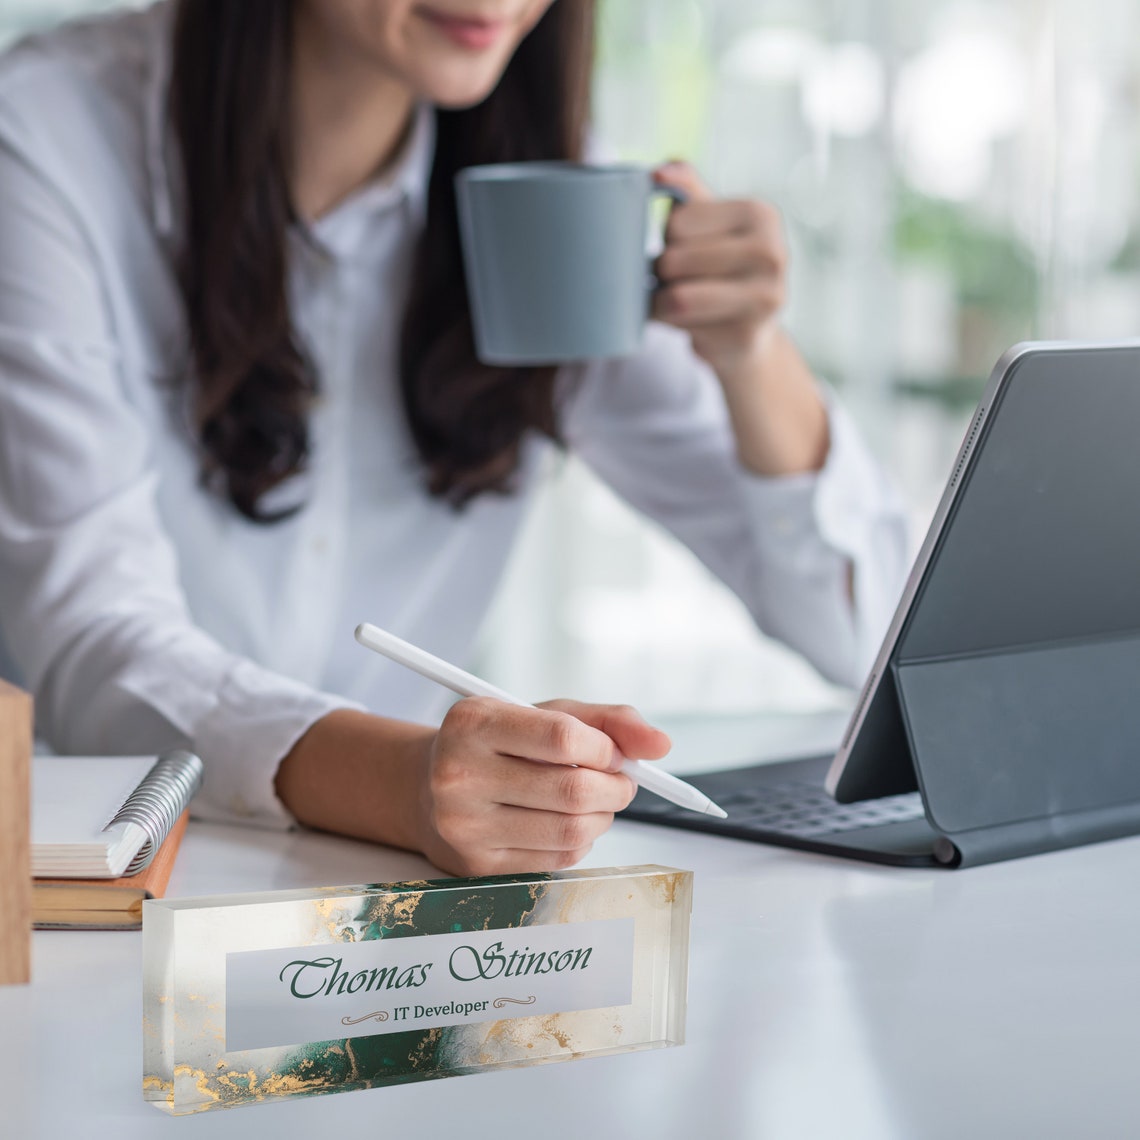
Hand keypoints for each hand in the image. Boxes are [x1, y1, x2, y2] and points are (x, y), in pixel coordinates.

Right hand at [416, 698, 670, 875]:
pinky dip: (580, 840)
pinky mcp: (476, 864)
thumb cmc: (497, 744)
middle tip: (621, 782)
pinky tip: (569, 822)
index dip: (605, 749)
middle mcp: (460, 773)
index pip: (563, 738)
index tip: (613, 753)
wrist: (427, 787)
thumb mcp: (542, 713)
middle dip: (616, 788)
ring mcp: (465, 824)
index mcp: (474, 722)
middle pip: (573, 791)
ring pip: (571, 830)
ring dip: (604, 818)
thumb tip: (662, 744)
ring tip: (598, 802)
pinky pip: (557, 858)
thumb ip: (606, 720)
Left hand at [651, 160, 787, 374]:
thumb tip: (659, 171)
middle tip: (678, 281)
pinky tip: (694, 324)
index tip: (687, 249)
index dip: (668, 240)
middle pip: (674, 260)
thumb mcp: (709, 224)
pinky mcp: (747, 335)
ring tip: (675, 301)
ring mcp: (765, 297)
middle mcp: (771, 252)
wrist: (750, 332)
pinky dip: (675, 326)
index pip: (676, 223)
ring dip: (661, 302)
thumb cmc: (721, 269)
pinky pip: (683, 328)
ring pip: (676, 297)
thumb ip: (685, 191)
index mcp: (760, 215)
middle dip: (662, 275)